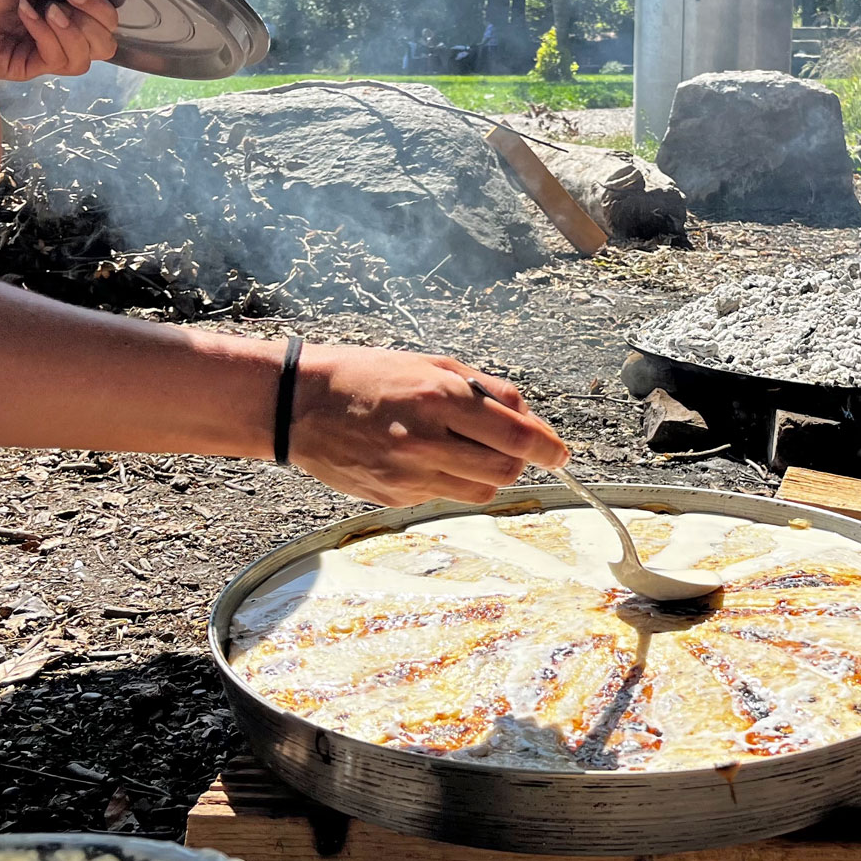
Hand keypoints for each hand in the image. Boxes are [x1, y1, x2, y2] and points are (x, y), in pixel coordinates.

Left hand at [0, 0, 119, 80]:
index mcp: (64, 9)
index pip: (105, 22)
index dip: (101, 10)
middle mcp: (60, 34)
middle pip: (104, 45)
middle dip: (92, 24)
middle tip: (67, 3)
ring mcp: (45, 53)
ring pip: (84, 59)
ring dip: (70, 33)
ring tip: (46, 10)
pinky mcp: (29, 68)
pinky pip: (56, 60)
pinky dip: (47, 36)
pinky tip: (28, 16)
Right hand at [288, 347, 569, 506]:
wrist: (300, 405)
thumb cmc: (369, 376)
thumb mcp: (431, 364)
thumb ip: (486, 390)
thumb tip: (530, 417)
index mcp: (440, 398)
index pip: (516, 436)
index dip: (548, 449)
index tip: (561, 454)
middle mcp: (426, 440)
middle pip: (505, 472)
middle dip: (519, 462)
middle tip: (512, 448)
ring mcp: (409, 474)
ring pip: (480, 492)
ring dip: (488, 475)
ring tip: (465, 449)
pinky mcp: (394, 497)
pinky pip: (444, 497)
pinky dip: (451, 481)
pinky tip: (427, 457)